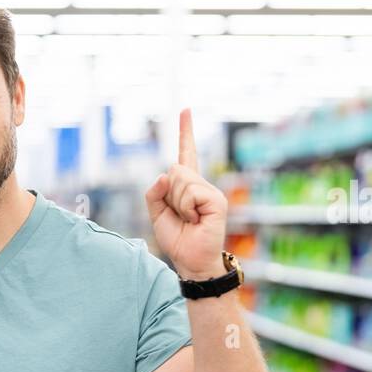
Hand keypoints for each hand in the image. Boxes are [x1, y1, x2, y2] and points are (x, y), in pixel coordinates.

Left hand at [145, 108, 229, 280]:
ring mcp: (211, 192)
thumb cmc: (177, 239)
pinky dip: (186, 208)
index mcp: (188, 186)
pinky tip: (196, 220)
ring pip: (180, 180)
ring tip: (189, 219)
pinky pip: (190, 193)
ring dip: (177, 204)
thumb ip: (154, 192)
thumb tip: (166, 173)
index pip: (186, 154)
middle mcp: (202, 185)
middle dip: (168, 194)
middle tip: (181, 216)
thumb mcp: (156, 214)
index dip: (185, 132)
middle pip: (174, 170)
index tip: (185, 110)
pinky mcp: (217, 201)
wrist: (191, 261)